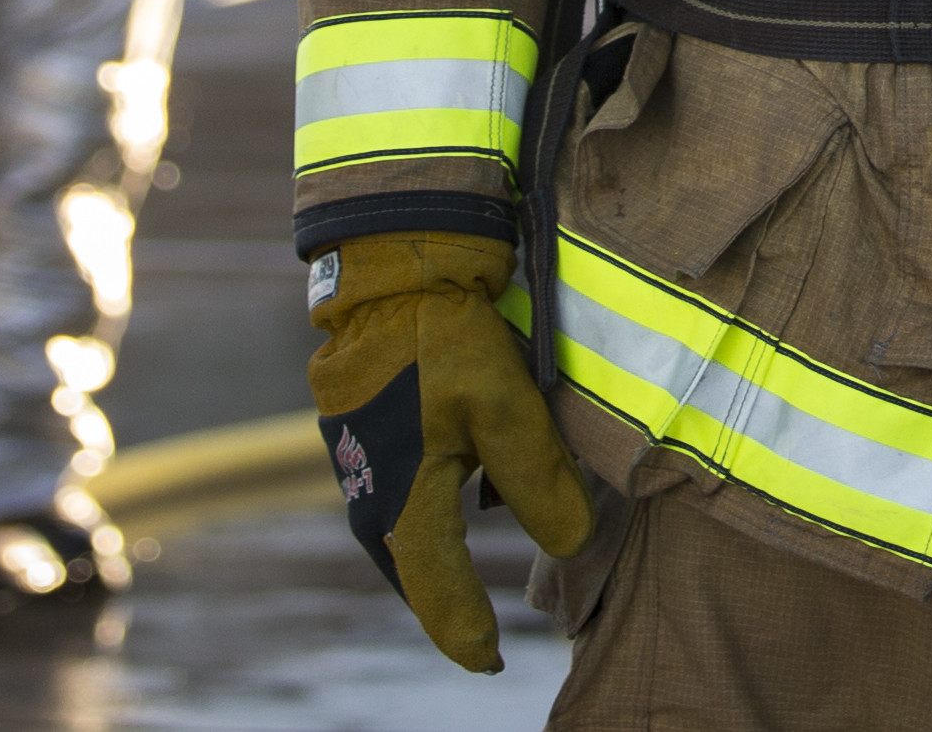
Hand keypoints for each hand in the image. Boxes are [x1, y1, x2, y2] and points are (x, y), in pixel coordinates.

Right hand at [307, 231, 594, 672]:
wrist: (392, 268)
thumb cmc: (445, 336)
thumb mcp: (503, 406)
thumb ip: (538, 480)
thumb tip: (573, 541)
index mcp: (402, 500)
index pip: (437, 591)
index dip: (466, 631)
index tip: (489, 662)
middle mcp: (370, 494)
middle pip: (409, 571)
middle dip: (440, 605)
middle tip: (473, 638)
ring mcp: (358, 464)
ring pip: (396, 536)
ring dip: (427, 563)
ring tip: (455, 588)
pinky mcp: (361, 434)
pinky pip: (392, 497)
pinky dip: (418, 519)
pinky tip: (441, 510)